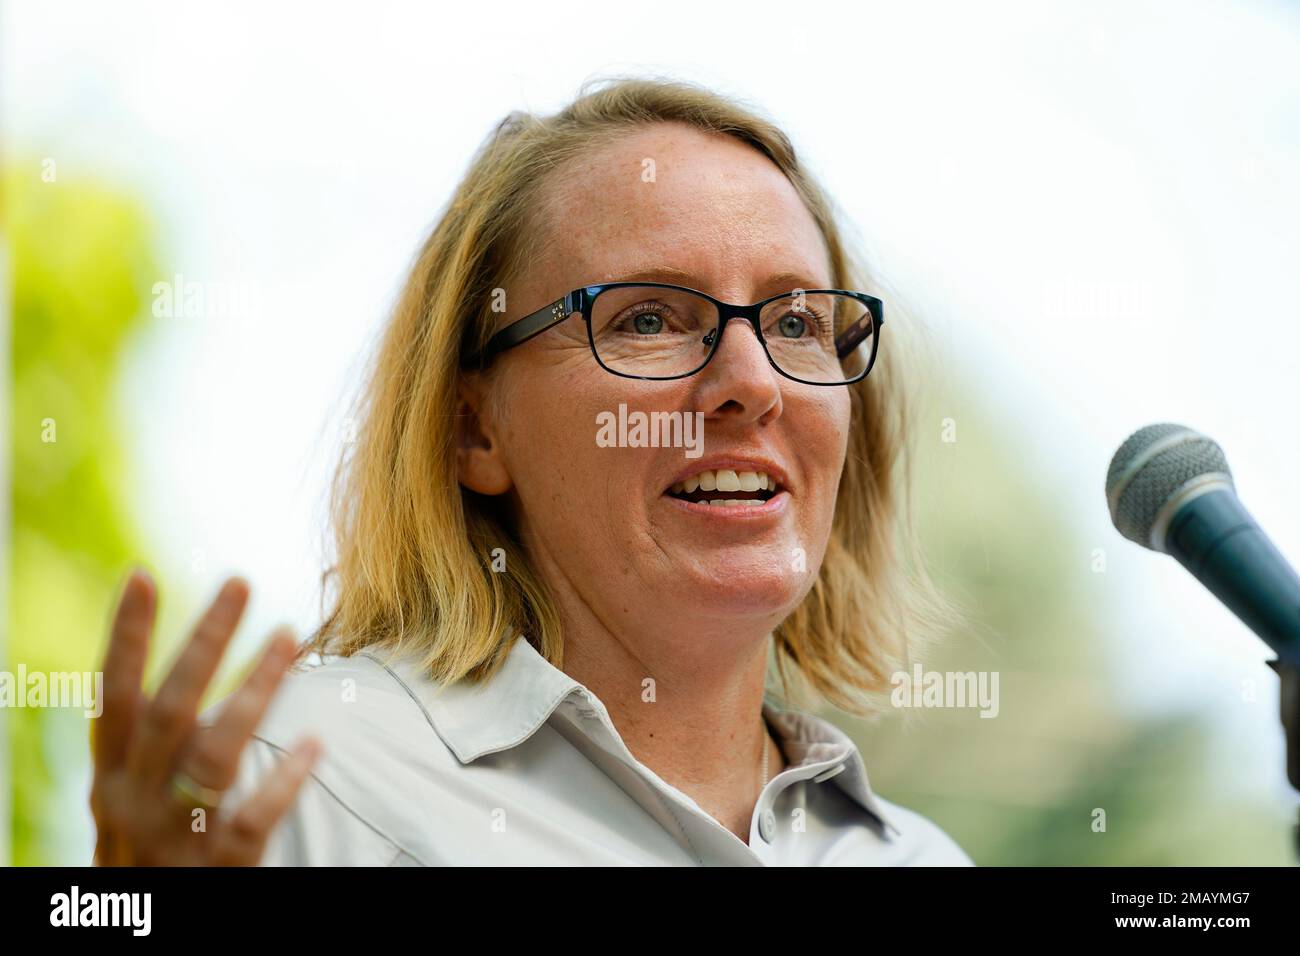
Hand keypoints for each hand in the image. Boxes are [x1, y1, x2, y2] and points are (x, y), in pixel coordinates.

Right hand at [90, 570, 321, 864]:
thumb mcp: (129, 804)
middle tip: (240, 581)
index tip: (140, 574)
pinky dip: (280, 784)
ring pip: (211, 756)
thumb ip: (152, 750)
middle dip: (202, 643)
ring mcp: (171, 839)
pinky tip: (316, 745)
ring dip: (253, 692)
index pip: (111, 696)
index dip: (124, 638)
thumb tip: (198, 673)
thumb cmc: (146, 862)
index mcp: (109, 780)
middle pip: (168, 710)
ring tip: (289, 636)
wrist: (145, 937)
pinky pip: (247, 824)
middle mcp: (130, 804)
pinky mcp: (214, 875)